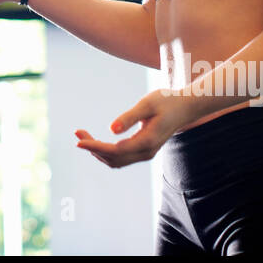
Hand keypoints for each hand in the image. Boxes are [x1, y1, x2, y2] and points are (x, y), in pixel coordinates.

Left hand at [74, 89, 199, 167]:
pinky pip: (120, 157)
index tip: (78, 141)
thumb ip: (129, 117)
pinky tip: (95, 141)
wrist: (186, 108)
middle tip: (77, 132)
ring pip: (116, 161)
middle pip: (113, 158)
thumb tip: (110, 129)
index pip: (115, 150)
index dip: (95, 146)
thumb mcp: (147, 104)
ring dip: (97, 151)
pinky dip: (105, 151)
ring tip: (82, 135)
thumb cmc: (167, 101)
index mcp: (147, 142)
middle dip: (93, 148)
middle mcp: (146, 152)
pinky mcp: (143, 151)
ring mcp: (145, 154)